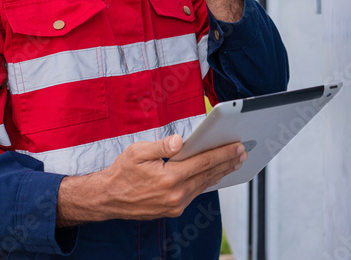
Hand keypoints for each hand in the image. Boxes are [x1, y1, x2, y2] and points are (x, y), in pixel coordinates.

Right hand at [56, 134, 245, 225]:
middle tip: (243, 152)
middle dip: (227, 162)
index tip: (237, 146)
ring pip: (204, 185)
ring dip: (220, 173)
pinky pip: (195, 193)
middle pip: (208, 175)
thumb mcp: (137, 152)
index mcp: (169, 178)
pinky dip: (206, 182)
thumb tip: (180, 140)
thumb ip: (161, 145)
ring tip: (234, 162)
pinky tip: (214, 175)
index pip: (204, 162)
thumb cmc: (122, 172)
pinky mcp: (172, 210)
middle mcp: (175, 195)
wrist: (108, 199)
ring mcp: (175, 205)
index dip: (223, 153)